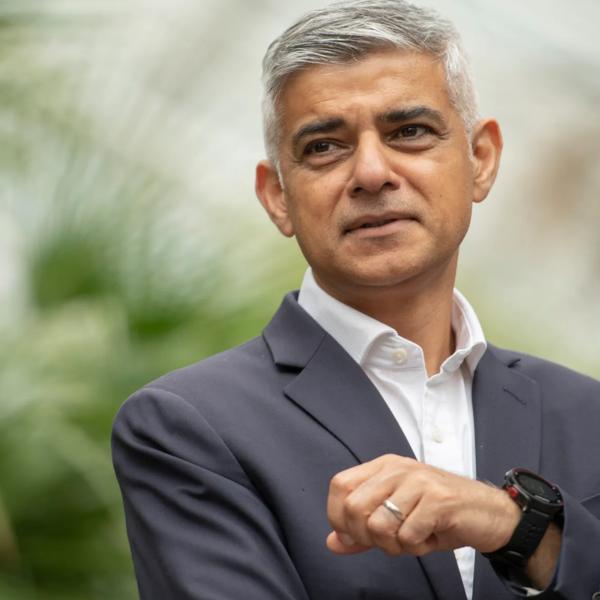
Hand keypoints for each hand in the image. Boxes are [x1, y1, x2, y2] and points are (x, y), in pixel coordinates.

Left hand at [326, 454, 520, 556]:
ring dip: (394, 545)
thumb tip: (333, 543)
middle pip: (353, 507)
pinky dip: (416, 547)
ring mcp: (418, 481)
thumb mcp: (396, 519)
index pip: (339, 486)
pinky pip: (407, 535)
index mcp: (384, 467)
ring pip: (379, 525)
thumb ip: (363, 530)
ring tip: (413, 537)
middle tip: (390, 540)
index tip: (355, 536)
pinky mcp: (438, 499)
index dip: (338, 517)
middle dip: (366, 537)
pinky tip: (430, 537)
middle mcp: (398, 468)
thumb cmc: (439, 516)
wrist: (491, 514)